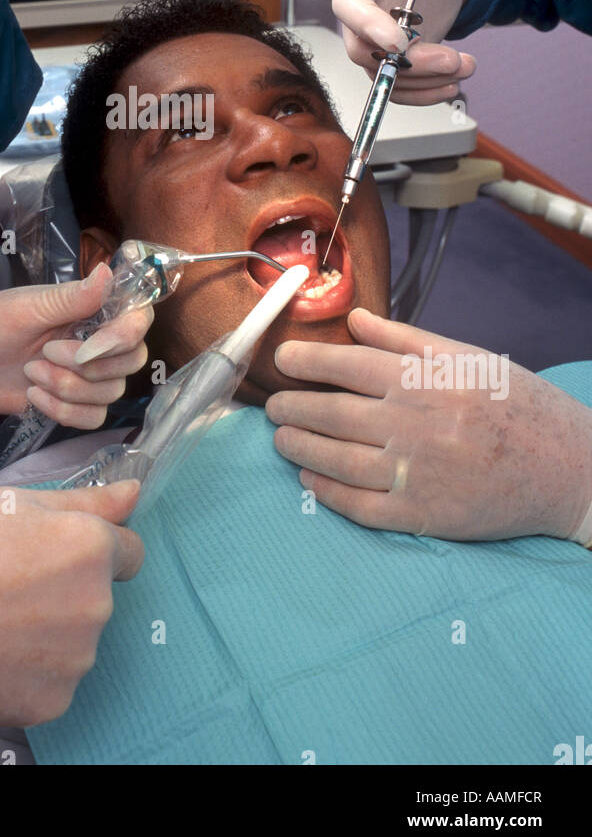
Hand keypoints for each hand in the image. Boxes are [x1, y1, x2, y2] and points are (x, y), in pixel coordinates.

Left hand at [0, 266, 152, 420]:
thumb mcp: (27, 307)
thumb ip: (72, 297)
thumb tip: (109, 270)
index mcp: (89, 310)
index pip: (138, 322)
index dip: (122, 338)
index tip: (86, 347)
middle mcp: (95, 341)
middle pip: (131, 362)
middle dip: (87, 368)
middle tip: (43, 355)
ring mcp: (83, 374)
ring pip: (111, 393)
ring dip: (69, 390)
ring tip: (30, 373)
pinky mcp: (69, 401)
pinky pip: (92, 418)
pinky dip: (64, 412)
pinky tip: (32, 397)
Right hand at [0, 479, 143, 726]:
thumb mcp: (15, 503)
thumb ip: (85, 500)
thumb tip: (133, 492)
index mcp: (92, 549)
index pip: (130, 551)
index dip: (95, 549)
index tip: (61, 556)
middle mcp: (97, 605)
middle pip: (98, 596)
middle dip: (68, 591)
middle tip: (11, 585)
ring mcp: (78, 659)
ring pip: (76, 640)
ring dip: (51, 632)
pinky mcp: (54, 700)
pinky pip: (54, 680)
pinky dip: (30, 671)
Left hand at [266, 308, 591, 542]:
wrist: (568, 468)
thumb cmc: (517, 405)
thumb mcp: (466, 357)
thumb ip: (404, 339)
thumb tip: (354, 320)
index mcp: (423, 382)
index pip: (346, 366)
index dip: (306, 361)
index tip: (283, 359)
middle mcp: (413, 426)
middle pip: (332, 415)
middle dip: (292, 408)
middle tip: (274, 406)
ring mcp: (416, 474)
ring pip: (337, 461)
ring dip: (300, 449)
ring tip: (282, 440)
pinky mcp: (423, 515)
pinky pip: (361, 507)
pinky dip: (328, 494)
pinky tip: (311, 481)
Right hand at [332, 0, 477, 103]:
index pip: (350, 6)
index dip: (369, 26)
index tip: (400, 42)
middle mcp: (360, 17)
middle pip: (364, 52)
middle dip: (408, 63)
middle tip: (452, 59)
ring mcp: (374, 43)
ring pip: (385, 77)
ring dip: (426, 81)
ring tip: (467, 66)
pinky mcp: (395, 63)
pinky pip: (400, 89)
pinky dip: (425, 94)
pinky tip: (453, 86)